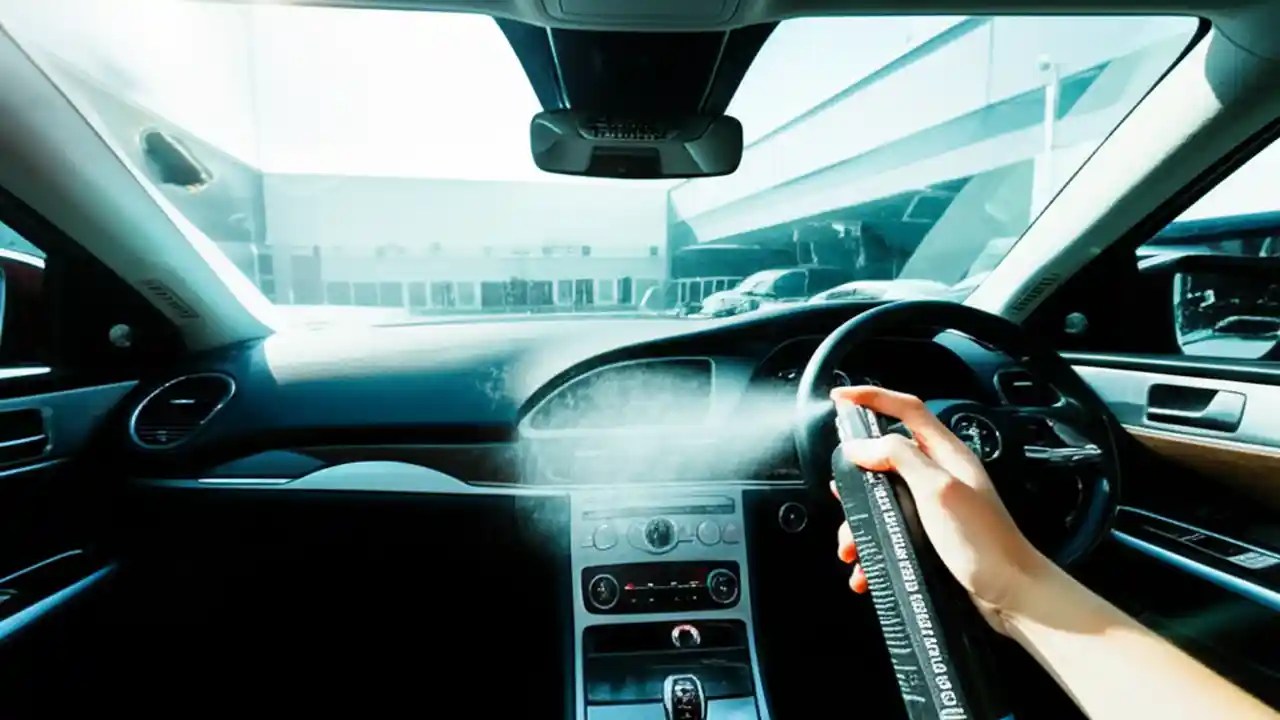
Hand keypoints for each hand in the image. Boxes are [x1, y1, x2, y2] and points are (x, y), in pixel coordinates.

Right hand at [830, 385, 1050, 633]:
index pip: (906, 409)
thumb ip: (900, 458)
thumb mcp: (938, 490)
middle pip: (885, 456)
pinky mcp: (929, 536)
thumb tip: (861, 446)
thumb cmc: (984, 543)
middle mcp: (939, 475)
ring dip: (860, 523)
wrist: (1012, 595)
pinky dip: (873, 548)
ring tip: (851, 549)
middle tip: (840, 493)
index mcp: (946, 454)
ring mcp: (934, 506)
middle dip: (856, 478)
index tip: (840, 397)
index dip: (872, 397)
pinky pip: (889, 532)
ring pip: (881, 500)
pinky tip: (866, 570)